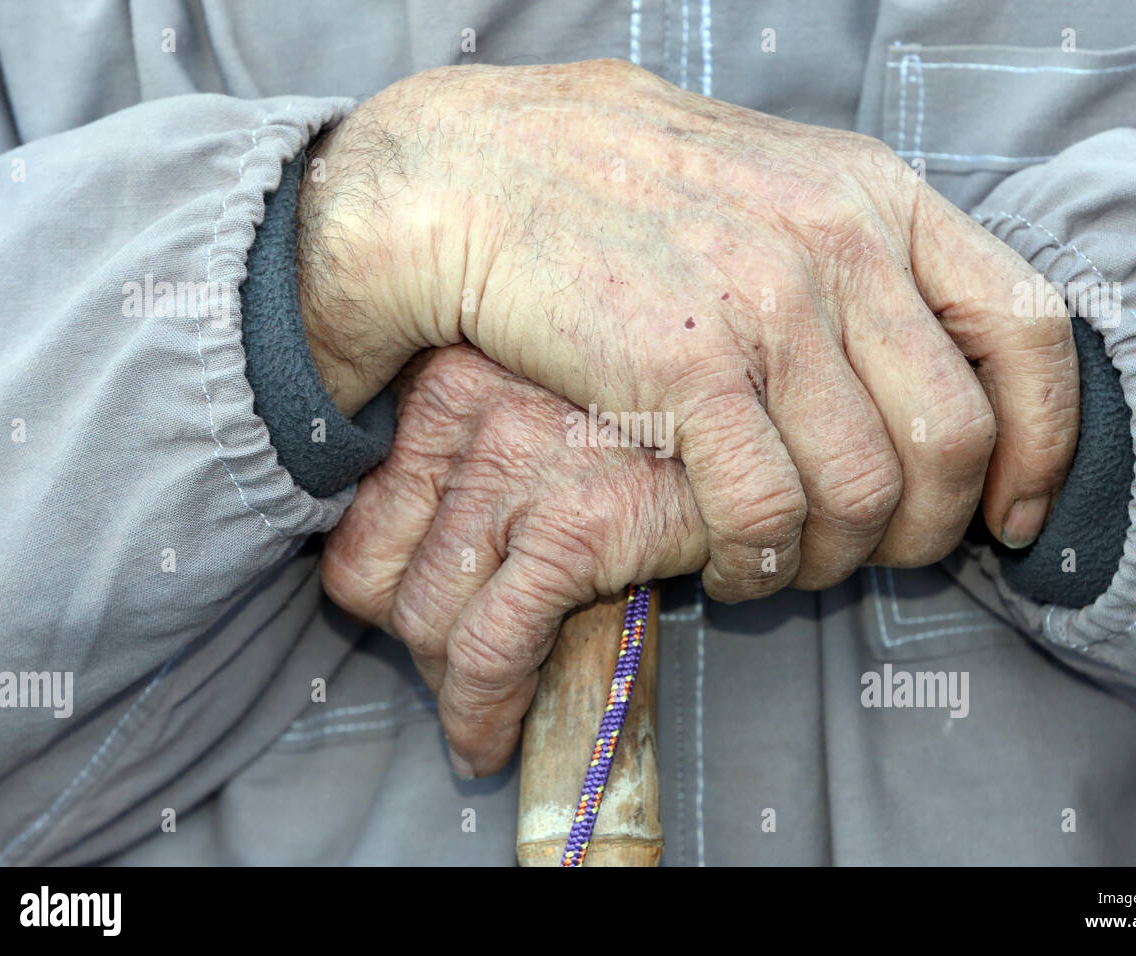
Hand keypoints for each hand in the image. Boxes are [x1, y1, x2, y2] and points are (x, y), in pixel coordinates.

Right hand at [299, 59, 1077, 601]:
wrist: (473, 175)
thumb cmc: (616, 192)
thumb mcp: (771, 185)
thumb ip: (858, 263)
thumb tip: (923, 372)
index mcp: (877, 196)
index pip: (1027, 329)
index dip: (1042, 442)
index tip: (1013, 511)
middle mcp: (841, 247)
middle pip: (953, 441)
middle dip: (925, 531)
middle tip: (867, 552)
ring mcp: (766, 307)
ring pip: (865, 494)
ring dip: (831, 559)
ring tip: (783, 558)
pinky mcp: (687, 370)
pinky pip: (769, 514)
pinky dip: (761, 562)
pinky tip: (730, 559)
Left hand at [321, 343, 705, 776]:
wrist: (772, 416)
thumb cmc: (660, 428)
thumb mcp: (548, 413)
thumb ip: (481, 461)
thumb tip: (430, 570)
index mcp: (449, 379)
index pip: (362, 514)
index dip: (387, 590)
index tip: (425, 624)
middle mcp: (466, 404)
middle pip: (379, 573)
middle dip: (417, 646)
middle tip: (462, 677)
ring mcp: (517, 461)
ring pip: (425, 618)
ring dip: (449, 688)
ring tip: (484, 712)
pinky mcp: (576, 520)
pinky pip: (491, 649)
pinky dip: (482, 713)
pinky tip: (493, 743)